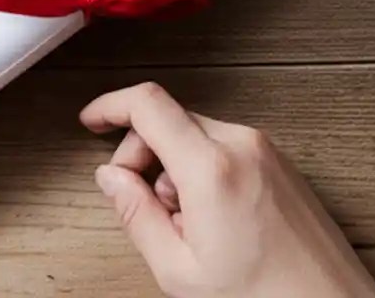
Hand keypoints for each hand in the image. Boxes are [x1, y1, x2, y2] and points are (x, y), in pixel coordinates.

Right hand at [81, 82, 374, 297]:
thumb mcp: (180, 270)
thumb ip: (136, 215)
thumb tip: (111, 178)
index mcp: (212, 168)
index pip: (148, 104)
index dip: (111, 106)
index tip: (92, 120)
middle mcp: (243, 146)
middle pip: (170, 119)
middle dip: (142, 154)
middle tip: (139, 202)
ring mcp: (268, 152)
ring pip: (196, 134)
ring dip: (174, 167)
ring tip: (186, 224)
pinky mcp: (282, 164)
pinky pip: (225, 148)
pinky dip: (203, 170)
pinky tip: (211, 219)